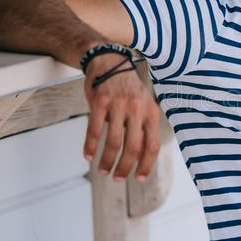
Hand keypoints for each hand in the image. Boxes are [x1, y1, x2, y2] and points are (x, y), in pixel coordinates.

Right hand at [82, 54, 160, 181]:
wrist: (109, 62)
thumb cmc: (127, 89)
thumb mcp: (143, 105)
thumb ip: (143, 129)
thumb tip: (140, 159)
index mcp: (151, 112)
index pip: (153, 145)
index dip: (146, 165)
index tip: (139, 178)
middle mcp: (138, 109)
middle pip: (134, 147)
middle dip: (125, 168)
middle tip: (117, 178)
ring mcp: (119, 105)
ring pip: (114, 142)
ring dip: (107, 161)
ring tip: (102, 170)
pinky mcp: (100, 102)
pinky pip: (94, 130)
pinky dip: (91, 146)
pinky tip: (88, 155)